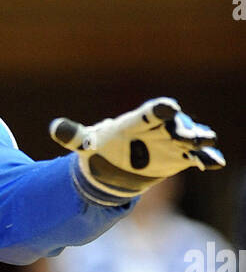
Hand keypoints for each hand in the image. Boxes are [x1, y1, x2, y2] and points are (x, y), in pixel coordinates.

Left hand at [50, 97, 223, 201]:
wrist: (115, 164)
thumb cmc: (102, 147)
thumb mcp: (86, 142)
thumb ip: (73, 136)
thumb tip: (54, 128)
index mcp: (138, 121)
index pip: (150, 113)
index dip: (159, 110)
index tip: (167, 107)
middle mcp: (159, 128)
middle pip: (175, 125)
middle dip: (183, 128)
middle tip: (187, 133)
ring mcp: (172, 142)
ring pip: (191, 139)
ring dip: (199, 140)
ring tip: (206, 143)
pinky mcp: (181, 158)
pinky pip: (197, 158)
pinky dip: (207, 159)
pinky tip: (216, 163)